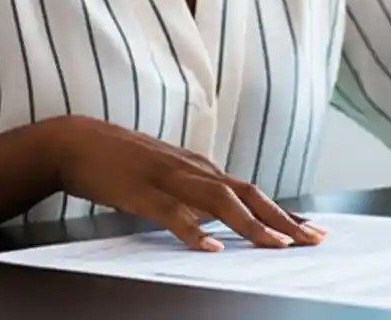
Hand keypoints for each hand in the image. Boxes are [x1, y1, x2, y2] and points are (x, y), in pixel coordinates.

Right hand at [51, 116, 325, 250]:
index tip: (310, 230)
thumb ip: (194, 196)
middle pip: (248, 194)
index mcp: (201, 169)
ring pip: (221, 202)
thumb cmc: (123, 163)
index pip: (252, 192)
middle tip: (312, 239)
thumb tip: (220, 220)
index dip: (283, 212)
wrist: (77, 143)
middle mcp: (194, 170)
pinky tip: (210, 248)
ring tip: (277, 245)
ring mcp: (170, 179)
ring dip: (252, 225)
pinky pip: (174, 214)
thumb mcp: (168, 177)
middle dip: (283, 219)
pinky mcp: (143, 192)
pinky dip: (194, 231)